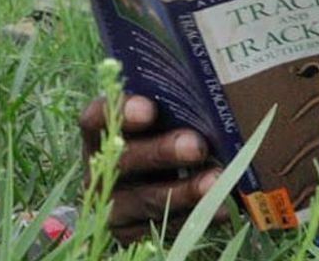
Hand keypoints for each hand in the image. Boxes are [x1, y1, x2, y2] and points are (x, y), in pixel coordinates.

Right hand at [81, 94, 226, 243]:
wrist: (151, 189)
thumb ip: (171, 106)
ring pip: (147, 199)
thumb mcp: (160, 120)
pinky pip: (166, 227)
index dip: (118, 112)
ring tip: (217, 180)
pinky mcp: (133, 233)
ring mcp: (116, 205)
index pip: (96, 119)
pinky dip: (197, 216)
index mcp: (100, 134)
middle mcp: (101, 170)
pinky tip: (223, 207)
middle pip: (123, 160)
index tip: (149, 108)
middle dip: (162, 152)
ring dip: (185, 190)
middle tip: (196, 145)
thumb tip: (212, 86)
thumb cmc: (162, 137)